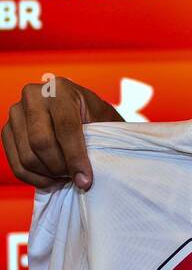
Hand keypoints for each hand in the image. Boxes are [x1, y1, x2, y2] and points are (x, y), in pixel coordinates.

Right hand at [2, 77, 122, 188]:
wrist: (78, 109)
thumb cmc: (96, 116)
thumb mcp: (103, 120)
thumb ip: (97, 140)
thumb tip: (83, 177)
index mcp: (59, 89)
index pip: (66, 127)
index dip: (76, 157)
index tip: (85, 180)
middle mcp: (32, 96)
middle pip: (41, 143)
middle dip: (60, 167)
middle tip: (76, 176)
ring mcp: (15, 112)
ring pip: (27, 156)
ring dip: (48, 174)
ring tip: (66, 177)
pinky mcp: (7, 130)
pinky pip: (15, 164)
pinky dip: (34, 179)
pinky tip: (52, 180)